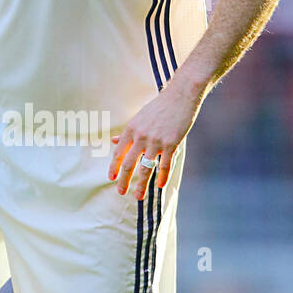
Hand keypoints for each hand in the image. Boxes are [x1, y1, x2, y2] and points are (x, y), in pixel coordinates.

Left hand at [108, 76, 202, 199]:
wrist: (181, 96)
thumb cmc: (160, 107)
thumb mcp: (139, 118)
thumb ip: (127, 132)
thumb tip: (113, 141)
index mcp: (131, 129)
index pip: (119, 153)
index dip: (114, 167)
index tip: (111, 178)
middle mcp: (141, 136)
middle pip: (129, 164)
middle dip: (124, 180)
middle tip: (120, 192)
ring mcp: (156, 141)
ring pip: (145, 168)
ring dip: (141, 184)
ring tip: (138, 196)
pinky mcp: (171, 144)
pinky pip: (164, 165)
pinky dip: (162, 177)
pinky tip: (160, 186)